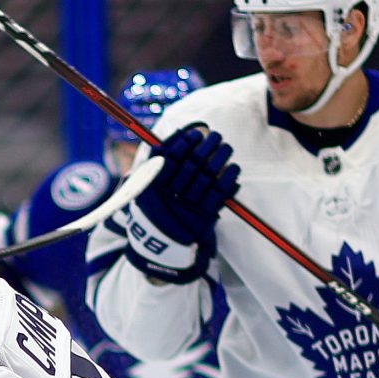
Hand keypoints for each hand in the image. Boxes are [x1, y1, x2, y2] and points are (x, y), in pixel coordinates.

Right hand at [122, 125, 238, 280]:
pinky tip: (234, 167)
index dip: (184, 143)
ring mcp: (186, 208)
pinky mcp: (202, 218)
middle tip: (216, 136)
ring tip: (227, 147)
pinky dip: (228, 179)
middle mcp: (169, 197)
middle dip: (206, 146)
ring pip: (207, 176)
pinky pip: (218, 194)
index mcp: (152, 187)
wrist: (159, 244)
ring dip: (220, 158)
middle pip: (191, 165)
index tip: (196, 133)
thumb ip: (154, 164)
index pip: (169, 158)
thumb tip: (171, 138)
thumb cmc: (155, 208)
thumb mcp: (144, 188)